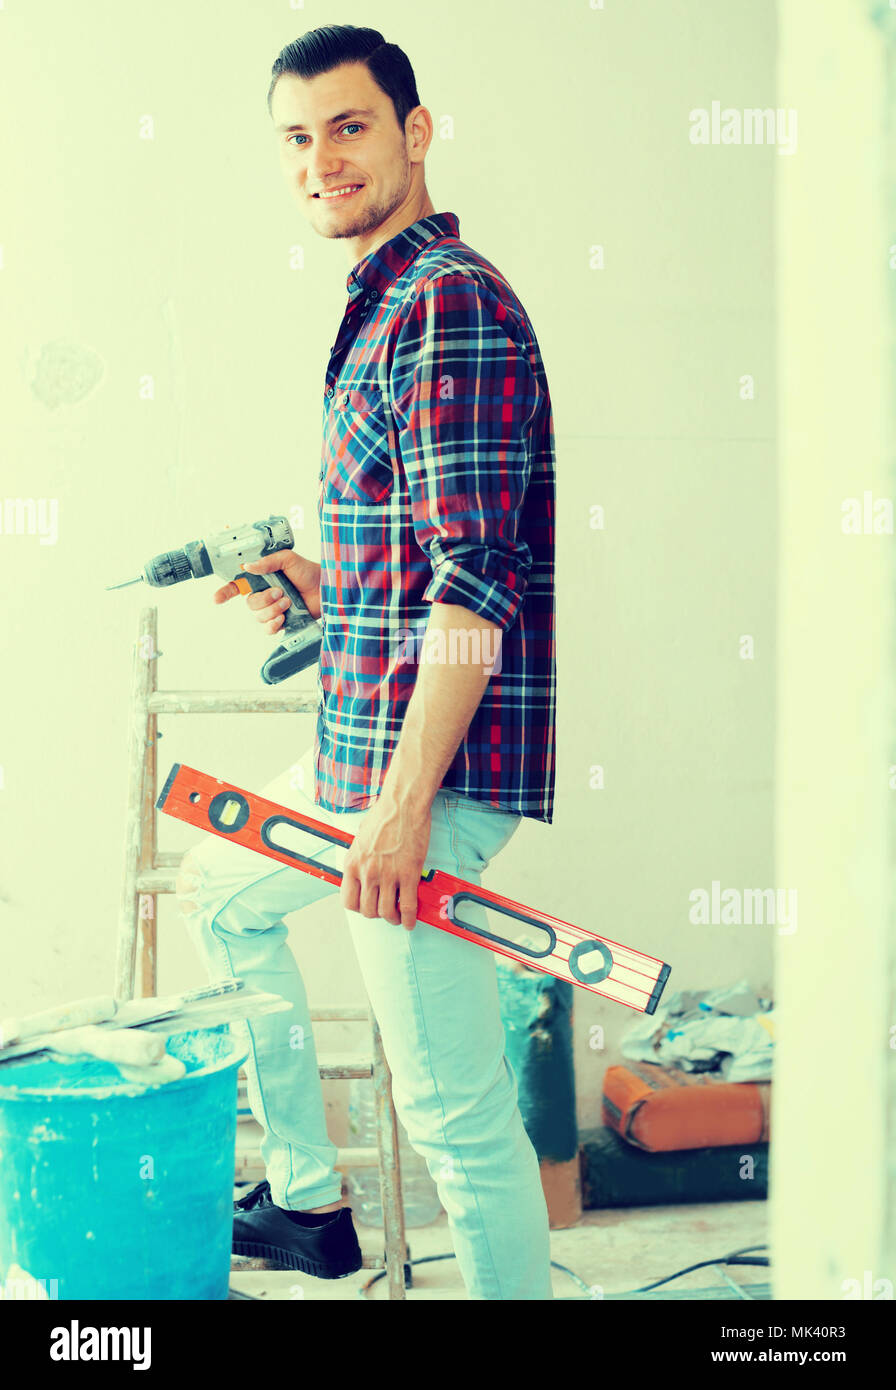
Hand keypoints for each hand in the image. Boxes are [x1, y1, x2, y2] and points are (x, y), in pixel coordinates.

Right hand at [213, 548, 321, 628]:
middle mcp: (264, 594)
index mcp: (262, 578)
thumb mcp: (288, 559)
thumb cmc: (309, 572)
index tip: (216, 599)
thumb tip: (247, 566)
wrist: (326, 589)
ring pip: (258, 616)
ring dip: (272, 610)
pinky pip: (267, 629)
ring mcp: (272, 609)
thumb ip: (267, 562)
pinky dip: (273, 624)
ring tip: (287, 602)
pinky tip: (283, 618)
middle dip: (263, 600)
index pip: (237, 586)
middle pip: (249, 603)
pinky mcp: (281, 622)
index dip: (224, 592)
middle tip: (279, 592)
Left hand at [341, 792, 431, 929]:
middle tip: (385, 911)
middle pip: (368, 910)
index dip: (359, 908)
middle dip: (377, 915)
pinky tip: (410, 920)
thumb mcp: (361, 839)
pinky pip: (408, 906)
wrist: (402, 804)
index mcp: (352, 864)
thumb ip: (361, 859)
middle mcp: (367, 872)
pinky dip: (409, 918)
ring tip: (398, 917)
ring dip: (393, 919)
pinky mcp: (408, 874)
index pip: (348, 901)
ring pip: (387, 912)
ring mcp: (387, 875)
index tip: (367, 906)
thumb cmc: (384, 815)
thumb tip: (364, 872)